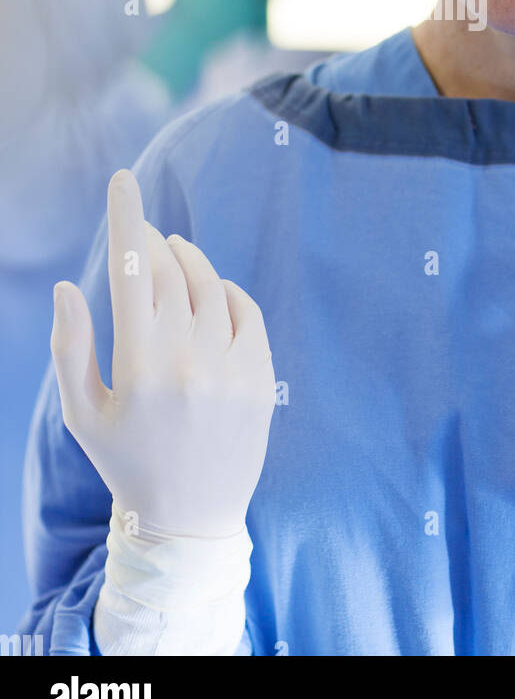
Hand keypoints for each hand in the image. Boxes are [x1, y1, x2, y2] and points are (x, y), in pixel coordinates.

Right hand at [51, 168, 275, 538]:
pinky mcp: (262, 377)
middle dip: (152, 243)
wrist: (190, 520)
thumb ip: (71, 346)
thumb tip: (68, 285)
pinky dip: (228, 290)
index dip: (126, 219)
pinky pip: (247, 310)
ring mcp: (231, 369)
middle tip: (140, 237)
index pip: (132, 272)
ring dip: (189, 260)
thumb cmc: (125, 461)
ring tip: (173, 256)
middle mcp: (188, 362)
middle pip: (172, 271)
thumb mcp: (84, 412)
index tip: (124, 179)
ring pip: (211, 285)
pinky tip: (211, 293)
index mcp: (139, 366)